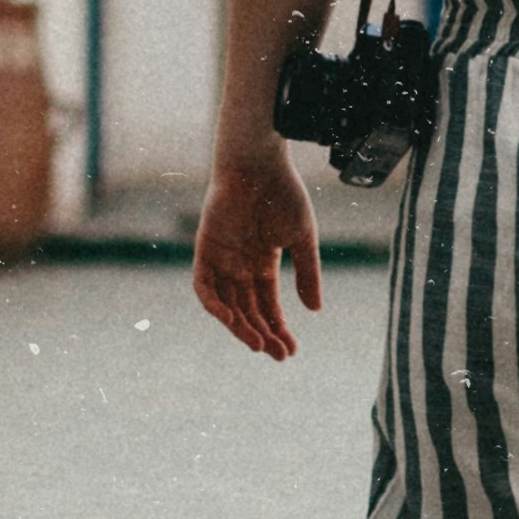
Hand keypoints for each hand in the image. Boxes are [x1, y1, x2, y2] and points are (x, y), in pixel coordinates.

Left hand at [194, 144, 325, 359]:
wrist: (258, 163)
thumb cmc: (283, 194)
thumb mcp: (301, 239)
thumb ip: (307, 273)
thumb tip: (315, 310)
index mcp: (263, 264)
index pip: (268, 306)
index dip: (279, 329)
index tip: (291, 350)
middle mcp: (240, 266)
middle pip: (248, 311)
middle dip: (261, 335)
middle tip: (277, 354)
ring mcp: (221, 259)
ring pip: (227, 305)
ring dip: (240, 327)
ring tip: (258, 344)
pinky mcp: (205, 250)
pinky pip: (204, 286)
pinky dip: (214, 305)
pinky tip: (231, 320)